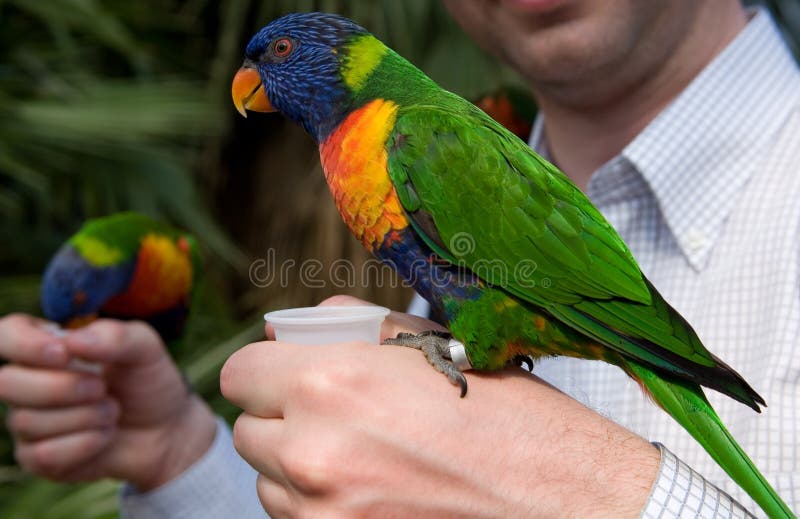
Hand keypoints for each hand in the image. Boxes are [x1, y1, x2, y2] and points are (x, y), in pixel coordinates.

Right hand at [0, 314, 215, 489]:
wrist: (165, 430)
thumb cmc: (147, 382)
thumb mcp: (145, 349)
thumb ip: (115, 336)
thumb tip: (72, 341)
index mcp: (48, 347)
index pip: (7, 335)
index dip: (25, 344)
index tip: (63, 353)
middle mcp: (28, 382)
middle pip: (7, 383)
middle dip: (63, 387)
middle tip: (102, 388)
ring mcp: (28, 422)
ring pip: (27, 421)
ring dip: (85, 416)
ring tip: (112, 411)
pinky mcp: (37, 458)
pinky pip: (45, 454)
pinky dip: (86, 443)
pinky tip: (104, 436)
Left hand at [223, 296, 659, 517]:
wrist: (562, 498)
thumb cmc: (506, 414)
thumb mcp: (428, 342)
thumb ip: (342, 328)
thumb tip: (284, 330)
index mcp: (332, 382)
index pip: (239, 373)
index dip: (266, 370)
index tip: (287, 374)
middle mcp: (313, 451)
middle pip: (246, 430)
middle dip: (281, 418)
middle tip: (334, 415)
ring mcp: (322, 513)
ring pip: (267, 482)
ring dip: (296, 466)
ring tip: (362, 456)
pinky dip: (317, 505)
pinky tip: (370, 490)